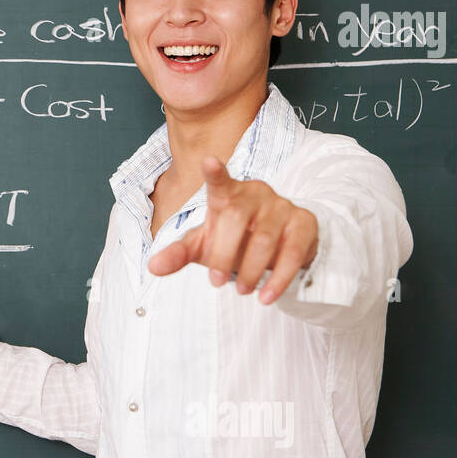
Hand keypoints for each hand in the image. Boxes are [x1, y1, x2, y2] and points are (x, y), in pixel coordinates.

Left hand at [147, 155, 318, 304]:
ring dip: (251, 270)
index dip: (215, 173)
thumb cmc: (234, 240)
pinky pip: (293, 252)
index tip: (208, 161)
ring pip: (264, 238)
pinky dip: (278, 278)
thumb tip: (152, 266)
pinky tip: (266, 296)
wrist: (276, 246)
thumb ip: (180, 253)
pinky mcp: (304, 223)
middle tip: (216, 283)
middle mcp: (255, 193)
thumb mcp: (204, 246)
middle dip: (223, 254)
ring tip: (243, 291)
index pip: (219, 181)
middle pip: (235, 218)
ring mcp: (282, 206)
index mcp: (227, 194)